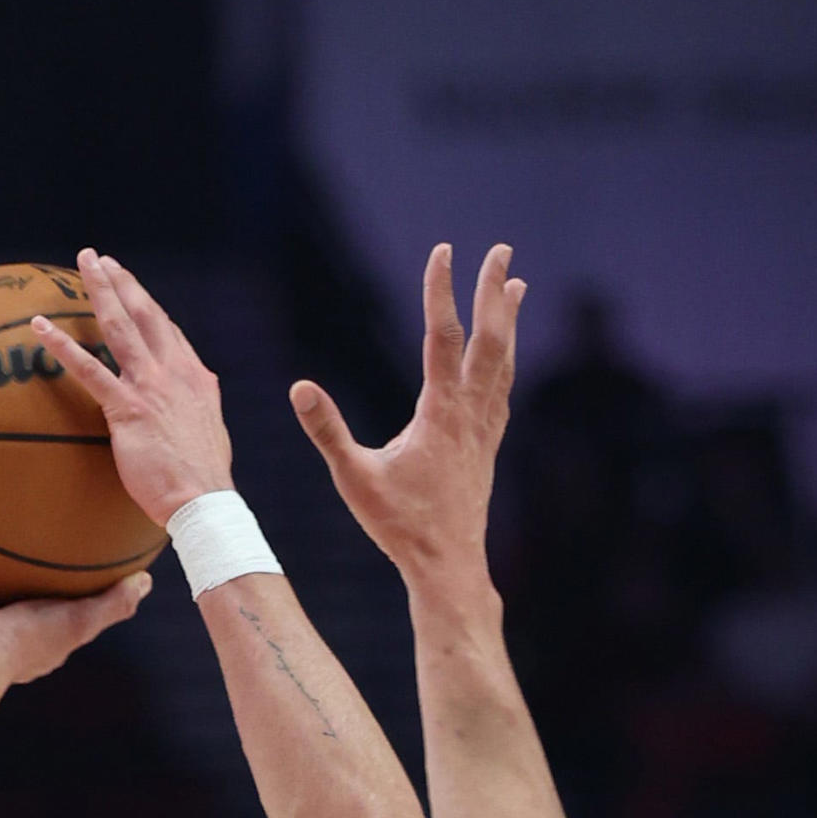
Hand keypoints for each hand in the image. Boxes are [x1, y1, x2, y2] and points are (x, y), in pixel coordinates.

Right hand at [0, 575, 150, 688]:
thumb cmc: (26, 640)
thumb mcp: (79, 621)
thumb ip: (113, 605)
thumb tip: (146, 582)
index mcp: (31, 635)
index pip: (48, 609)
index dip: (55, 589)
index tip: (60, 564)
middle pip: (4, 593)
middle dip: (6, 574)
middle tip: (10, 537)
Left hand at [30, 248, 233, 533]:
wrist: (203, 501)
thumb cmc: (203, 478)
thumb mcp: (208, 431)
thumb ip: (193, 410)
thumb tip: (187, 409)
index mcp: (194, 376)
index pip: (167, 330)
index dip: (146, 305)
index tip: (130, 286)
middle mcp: (173, 372)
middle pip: (144, 313)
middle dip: (121, 281)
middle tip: (99, 259)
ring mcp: (149, 386)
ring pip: (120, 326)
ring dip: (100, 290)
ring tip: (83, 264)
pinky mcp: (127, 409)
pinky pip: (88, 370)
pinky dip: (62, 346)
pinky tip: (41, 328)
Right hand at [292, 242, 522, 591]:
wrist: (447, 567)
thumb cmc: (400, 528)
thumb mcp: (355, 479)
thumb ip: (328, 431)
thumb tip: (299, 388)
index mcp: (439, 414)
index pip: (442, 337)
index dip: (442, 290)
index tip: (444, 250)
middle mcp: (469, 414)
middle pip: (489, 339)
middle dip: (493, 291)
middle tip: (502, 250)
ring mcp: (483, 431)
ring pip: (501, 363)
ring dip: (508, 321)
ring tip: (517, 287)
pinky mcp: (487, 448)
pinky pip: (500, 392)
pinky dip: (504, 363)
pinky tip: (504, 356)